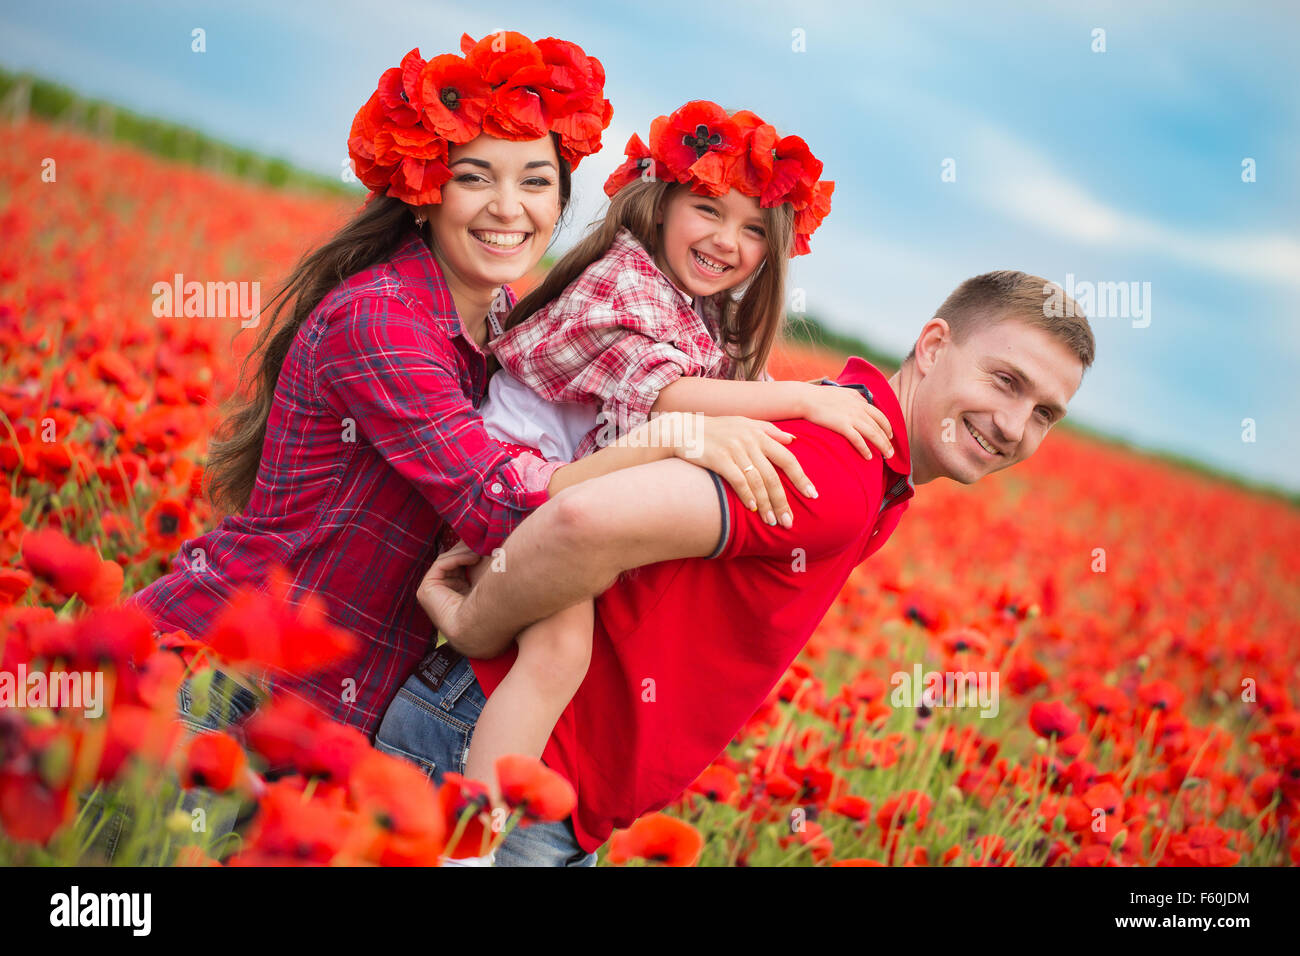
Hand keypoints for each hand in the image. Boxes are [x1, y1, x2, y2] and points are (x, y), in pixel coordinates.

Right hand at [416, 539, 483, 639]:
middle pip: (454, 564)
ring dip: (465, 553)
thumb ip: (483, 557)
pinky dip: (456, 558)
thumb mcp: (489, 575)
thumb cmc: (494, 604)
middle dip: (468, 551)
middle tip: (483, 543)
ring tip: (481, 551)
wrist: (485, 625)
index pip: (462, 568)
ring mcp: (435, 595)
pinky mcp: (425, 592)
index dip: (474, 553)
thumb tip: (482, 538)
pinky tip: (473, 557)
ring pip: (447, 562)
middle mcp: (448, 597)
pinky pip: (440, 566)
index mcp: (462, 597)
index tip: (488, 545)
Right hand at [672, 413, 813, 527]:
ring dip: (766, 504)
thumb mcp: (744, 423)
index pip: (787, 458)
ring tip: (772, 522)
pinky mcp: (719, 458)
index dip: (801, 478)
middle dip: (783, 501)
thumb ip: (769, 430)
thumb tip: (793, 441)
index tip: (812, 495)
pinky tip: (753, 509)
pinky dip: (747, 496)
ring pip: (758, 482)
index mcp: (759, 434)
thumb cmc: (716, 429)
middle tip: (789, 521)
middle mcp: (750, 441)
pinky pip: (738, 481)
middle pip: (774, 476)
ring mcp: (734, 449)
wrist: (683, 430)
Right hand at [797, 382, 893, 461]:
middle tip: (892, 452)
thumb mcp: (843, 392)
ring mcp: (851, 417)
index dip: (887, 427)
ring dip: (882, 446)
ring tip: (887, 456)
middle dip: (888, 440)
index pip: (879, 415)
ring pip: (873, 434)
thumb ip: (856, 397)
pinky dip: (865, 449)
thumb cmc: (821, 396)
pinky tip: (869, 457)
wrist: (806, 399)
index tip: (890, 436)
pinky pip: (858, 440)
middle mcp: (859, 409)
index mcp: (859, 401)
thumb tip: (865, 402)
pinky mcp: (842, 426)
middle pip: (879, 426)